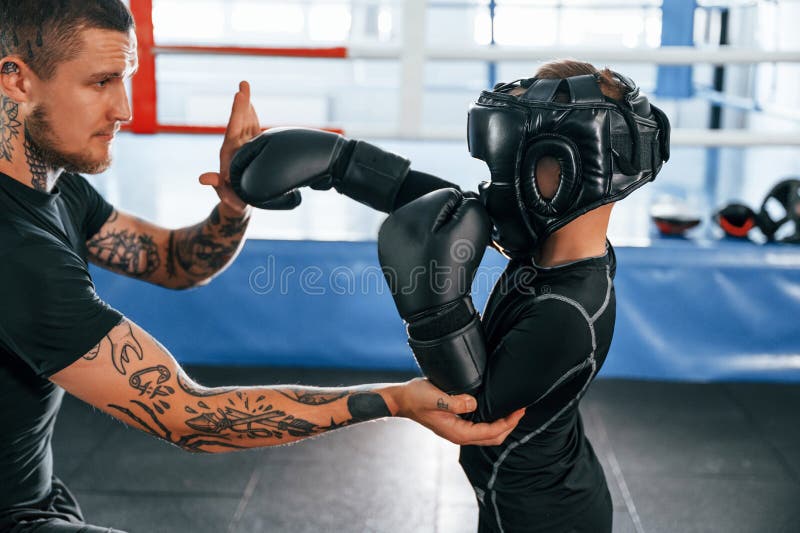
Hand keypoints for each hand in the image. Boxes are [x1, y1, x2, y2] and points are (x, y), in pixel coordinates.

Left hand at [199, 80, 261, 215]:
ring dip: (247, 106)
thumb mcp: (226, 196)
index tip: (240, 96)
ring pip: (245, 123)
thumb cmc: (233, 202)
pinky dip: (253, 117)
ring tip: (245, 87)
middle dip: (242, 104)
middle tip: (243, 83)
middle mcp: (236, 147)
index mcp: (230, 154)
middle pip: (240, 122)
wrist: (238, 206)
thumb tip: (203, 178)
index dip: (238, 112)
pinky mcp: (251, 150)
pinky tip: (253, 106)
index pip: (234, 129)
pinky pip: (252, 130)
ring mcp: (243, 147)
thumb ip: (217, 187)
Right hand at [391, 378, 523, 445]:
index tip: (520, 410)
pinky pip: (481, 428)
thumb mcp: (436, 397)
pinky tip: (496, 410)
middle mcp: (460, 435)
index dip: (508, 422)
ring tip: (513, 410)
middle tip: (522, 410)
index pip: (491, 432)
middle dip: (510, 425)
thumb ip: (456, 402)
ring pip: (488, 435)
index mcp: (457, 432)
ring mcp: (458, 431)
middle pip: (493, 438)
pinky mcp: (457, 424)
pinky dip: (493, 422)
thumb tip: (474, 403)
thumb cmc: (416, 398)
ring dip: (503, 424)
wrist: (402, 400)